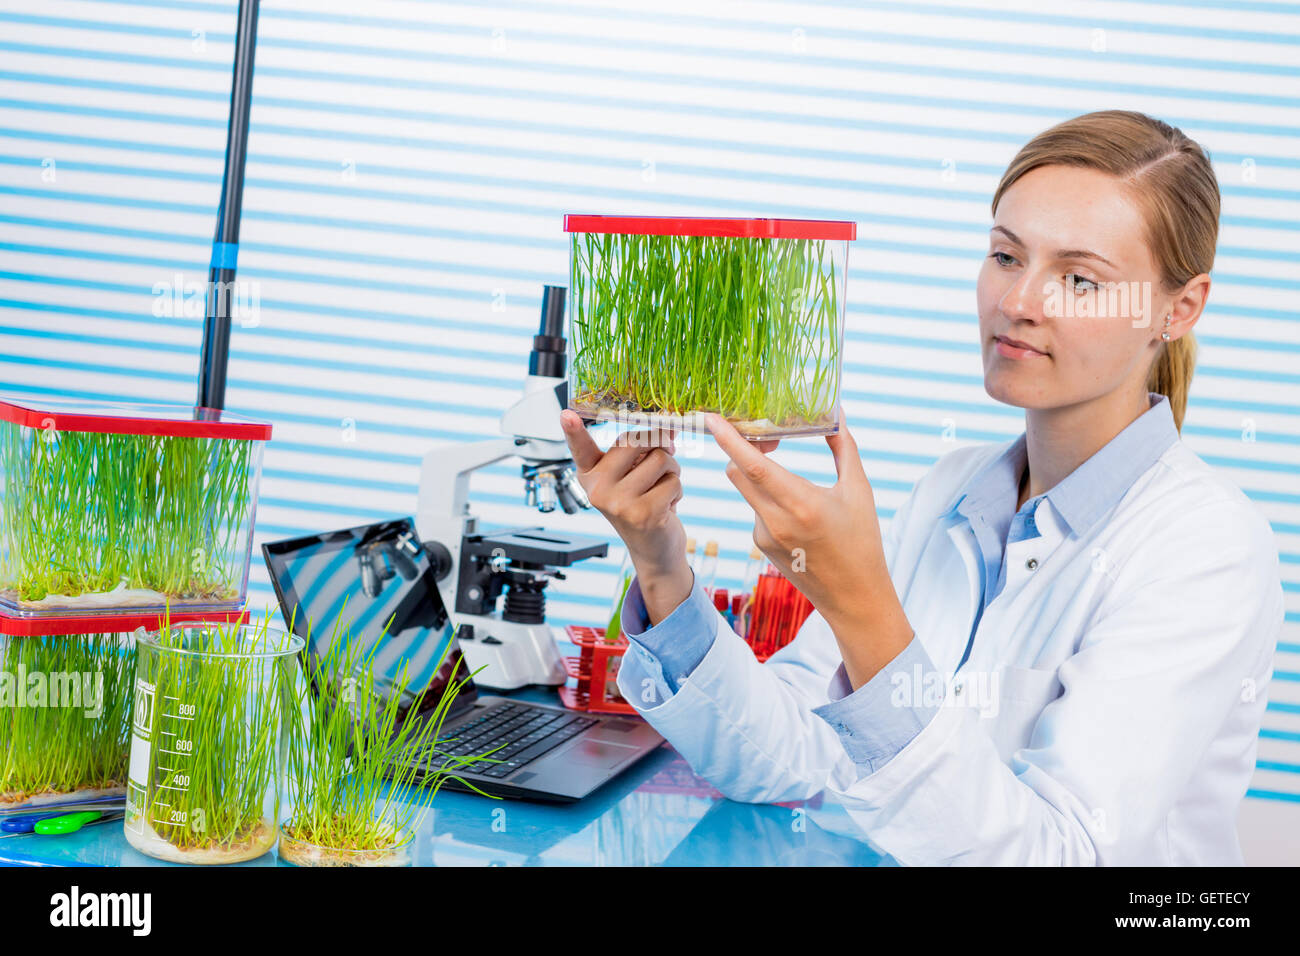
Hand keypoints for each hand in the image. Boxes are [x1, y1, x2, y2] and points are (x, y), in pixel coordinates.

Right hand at [559, 410, 693, 624]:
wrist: (654, 550)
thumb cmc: (644, 505)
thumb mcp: (634, 476)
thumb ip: (643, 450)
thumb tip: (668, 429)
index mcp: (591, 475)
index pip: (580, 449)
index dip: (573, 431)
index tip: (566, 414)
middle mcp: (598, 488)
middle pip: (637, 441)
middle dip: (658, 448)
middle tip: (658, 467)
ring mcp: (618, 502)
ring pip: (661, 459)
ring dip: (672, 471)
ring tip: (661, 491)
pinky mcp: (642, 514)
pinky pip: (673, 481)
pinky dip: (677, 490)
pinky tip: (666, 507)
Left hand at [706, 409, 912, 686]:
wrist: (854, 598)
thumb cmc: (862, 542)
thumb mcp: (858, 491)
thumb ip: (843, 447)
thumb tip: (837, 413)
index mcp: (801, 504)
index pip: (753, 466)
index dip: (729, 439)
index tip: (710, 418)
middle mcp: (775, 521)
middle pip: (737, 472)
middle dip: (742, 447)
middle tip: (767, 434)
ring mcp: (763, 536)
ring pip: (746, 489)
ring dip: (758, 472)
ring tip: (786, 466)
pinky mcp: (760, 545)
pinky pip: (755, 508)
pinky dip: (767, 496)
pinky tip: (793, 505)